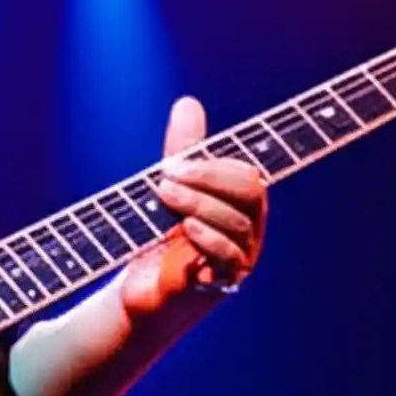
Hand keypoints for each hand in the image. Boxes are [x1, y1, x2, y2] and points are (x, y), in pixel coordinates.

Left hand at [120, 97, 267, 316]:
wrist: (143, 293)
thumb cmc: (162, 240)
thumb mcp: (170, 191)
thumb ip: (184, 151)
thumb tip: (188, 102)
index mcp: (240, 205)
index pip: (246, 176)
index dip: (213, 166)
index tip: (171, 162)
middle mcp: (248, 231)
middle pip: (252, 195)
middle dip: (210, 179)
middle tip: (167, 176)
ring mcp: (240, 259)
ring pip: (239, 224)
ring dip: (200, 205)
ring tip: (165, 198)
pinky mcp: (224, 283)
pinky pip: (231, 259)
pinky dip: (209, 240)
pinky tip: (186, 228)